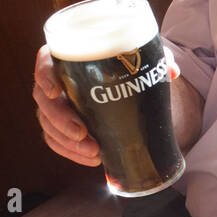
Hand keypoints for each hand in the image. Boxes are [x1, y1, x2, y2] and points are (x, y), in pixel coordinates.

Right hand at [33, 44, 180, 165]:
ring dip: (67, 142)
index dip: (45, 77)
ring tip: (93, 153)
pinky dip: (69, 152)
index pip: (45, 64)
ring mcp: (55, 105)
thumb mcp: (140, 58)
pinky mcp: (60, 125)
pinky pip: (55, 141)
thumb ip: (155, 59)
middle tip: (83, 134)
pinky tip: (89, 159)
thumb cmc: (126, 65)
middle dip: (61, 120)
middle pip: (44, 100)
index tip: (55, 90)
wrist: (125, 85)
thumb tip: (172, 71)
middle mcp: (56, 81)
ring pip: (48, 124)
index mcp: (66, 58)